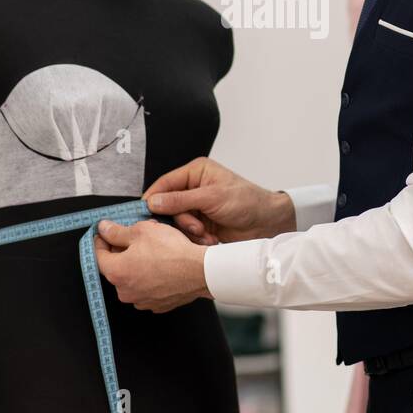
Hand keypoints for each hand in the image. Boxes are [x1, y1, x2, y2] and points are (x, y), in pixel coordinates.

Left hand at [94, 219, 209, 312]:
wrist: (200, 271)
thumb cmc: (172, 251)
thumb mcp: (141, 231)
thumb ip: (117, 231)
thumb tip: (104, 229)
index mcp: (116, 272)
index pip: (97, 255)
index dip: (101, 240)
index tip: (105, 233)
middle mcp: (125, 291)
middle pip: (115, 267)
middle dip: (122, 251)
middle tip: (135, 238)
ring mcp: (141, 300)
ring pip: (132, 278)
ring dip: (136, 265)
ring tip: (152, 251)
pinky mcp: (157, 305)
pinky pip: (147, 288)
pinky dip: (150, 277)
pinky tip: (161, 265)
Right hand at [142, 157, 294, 244]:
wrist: (268, 224)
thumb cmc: (247, 202)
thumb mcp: (212, 197)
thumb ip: (181, 200)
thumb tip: (153, 201)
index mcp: (196, 173)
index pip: (165, 183)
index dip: (153, 198)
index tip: (144, 212)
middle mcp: (194, 188)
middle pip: (168, 206)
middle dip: (181, 220)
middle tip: (195, 227)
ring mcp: (197, 208)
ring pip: (177, 222)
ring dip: (190, 231)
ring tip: (207, 235)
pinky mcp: (201, 224)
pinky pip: (187, 233)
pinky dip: (197, 239)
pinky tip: (211, 240)